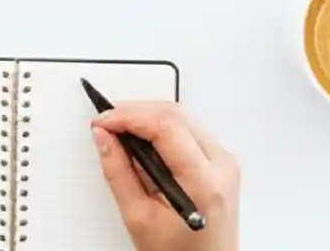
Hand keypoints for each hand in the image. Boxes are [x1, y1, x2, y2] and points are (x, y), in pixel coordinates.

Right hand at [92, 102, 239, 250]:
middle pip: (176, 115)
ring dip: (148, 116)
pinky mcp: (221, 162)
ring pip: (183, 117)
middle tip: (106, 123)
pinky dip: (162, 128)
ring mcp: (225, 162)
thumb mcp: (139, 218)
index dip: (129, 116)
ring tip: (120, 131)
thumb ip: (118, 172)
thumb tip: (104, 138)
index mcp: (203, 182)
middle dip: (136, 111)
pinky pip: (190, 130)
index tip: (104, 121)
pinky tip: (142, 140)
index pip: (166, 127)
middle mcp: (221, 167)